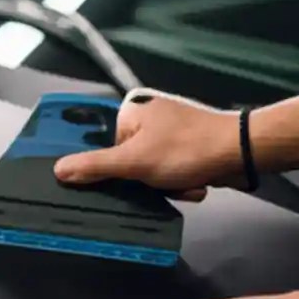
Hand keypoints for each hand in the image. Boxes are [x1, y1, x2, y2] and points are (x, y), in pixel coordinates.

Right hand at [54, 89, 244, 201]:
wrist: (240, 153)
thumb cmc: (187, 151)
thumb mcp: (135, 162)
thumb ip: (95, 167)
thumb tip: (58, 170)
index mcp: (131, 113)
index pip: (102, 146)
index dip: (110, 168)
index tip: (125, 179)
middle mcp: (148, 119)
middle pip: (127, 163)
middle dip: (147, 181)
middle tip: (161, 183)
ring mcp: (169, 133)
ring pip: (151, 173)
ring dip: (167, 185)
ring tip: (183, 182)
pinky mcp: (187, 147)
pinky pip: (171, 173)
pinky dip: (181, 182)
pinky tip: (194, 182)